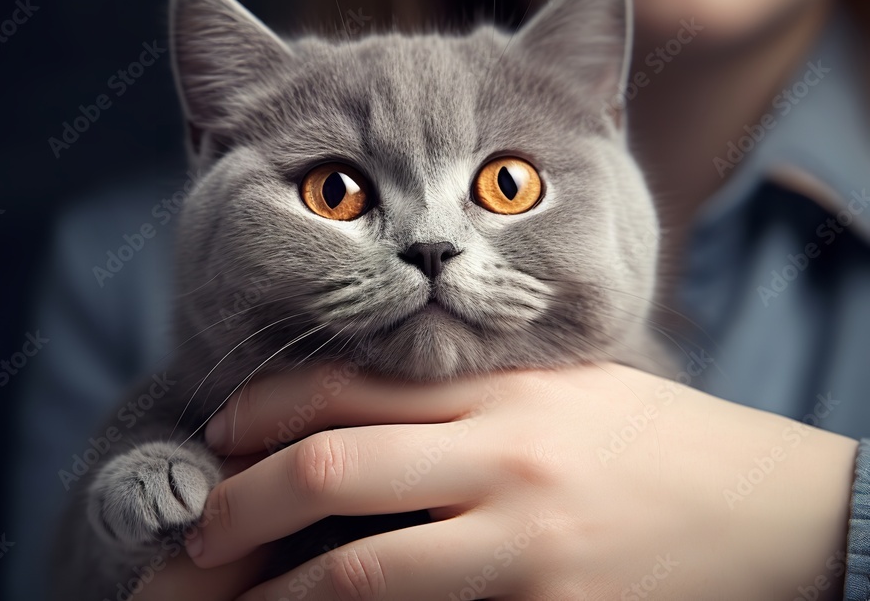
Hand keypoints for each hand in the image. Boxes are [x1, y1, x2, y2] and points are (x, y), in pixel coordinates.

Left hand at [187, 363, 855, 599]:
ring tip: (227, 597)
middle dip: (239, 504)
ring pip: (357, 573)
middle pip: (328, 471)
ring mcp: (523, 550)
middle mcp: (503, 461)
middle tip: (197, 530)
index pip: (346, 389)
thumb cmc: (656, 442)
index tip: (220, 437)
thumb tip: (363, 410)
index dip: (262, 413)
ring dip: (273, 593)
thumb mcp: (563, 391)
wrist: (773, 512)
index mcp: (502, 393)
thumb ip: (471, 394)